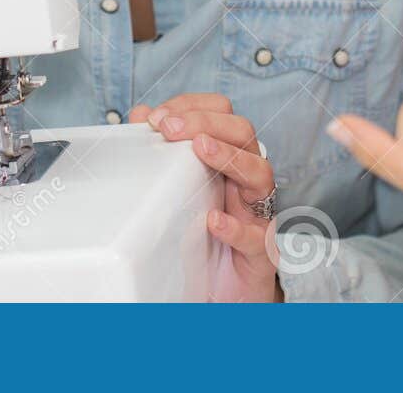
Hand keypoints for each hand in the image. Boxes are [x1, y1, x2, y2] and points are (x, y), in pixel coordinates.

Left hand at [129, 93, 281, 302]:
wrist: (224, 294)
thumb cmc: (204, 235)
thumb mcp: (179, 189)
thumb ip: (163, 152)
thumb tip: (141, 115)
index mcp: (229, 159)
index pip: (223, 114)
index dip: (193, 108)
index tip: (158, 117)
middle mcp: (247, 179)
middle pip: (244, 133)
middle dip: (207, 122)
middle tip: (171, 128)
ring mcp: (257, 214)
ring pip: (259, 173)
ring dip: (229, 156)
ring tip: (200, 148)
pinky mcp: (260, 252)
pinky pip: (256, 236)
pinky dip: (235, 227)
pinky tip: (213, 220)